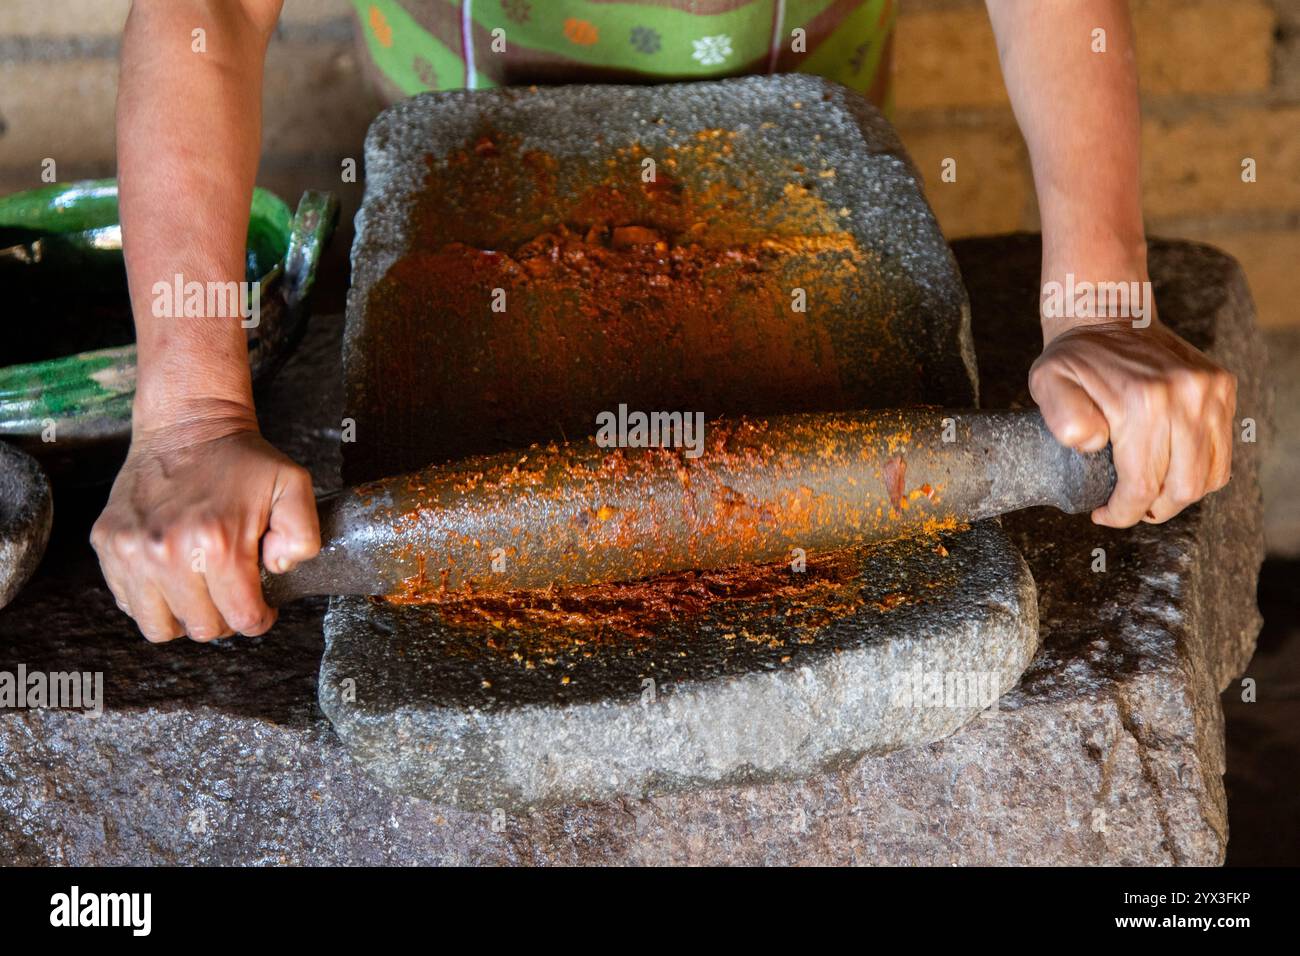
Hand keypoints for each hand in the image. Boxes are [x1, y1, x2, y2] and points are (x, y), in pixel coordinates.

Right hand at [91, 407, 319, 641]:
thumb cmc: (242, 461)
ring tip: (202, 590)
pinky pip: (128, 603)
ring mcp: (131, 550)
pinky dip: (152, 599)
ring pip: (159, 626)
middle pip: (202, 628)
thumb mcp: (293, 487)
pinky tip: (173, 574)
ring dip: (185, 616)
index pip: (241, 617)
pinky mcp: (106, 544)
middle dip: (225, 618)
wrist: (187, 425)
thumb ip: (303, 536)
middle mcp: (168, 552)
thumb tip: (276, 569)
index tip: (261, 607)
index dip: (259, 618)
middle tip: (232, 593)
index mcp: (217, 543)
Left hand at [1029, 319, 1235, 526]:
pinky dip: (1200, 472)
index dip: (1123, 512)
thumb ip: (1062, 417)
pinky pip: (1222, 451)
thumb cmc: (1074, 358)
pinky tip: (1171, 472)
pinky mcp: (1223, 388)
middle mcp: (1185, 396)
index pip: (1143, 484)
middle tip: (1127, 507)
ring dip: (1178, 495)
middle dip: (1153, 509)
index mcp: (1143, 401)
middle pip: (1182, 487)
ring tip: (1149, 495)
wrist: (1108, 315)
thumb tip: (1092, 444)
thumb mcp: (1048, 382)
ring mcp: (1210, 391)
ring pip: (1209, 475)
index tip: (1104, 514)